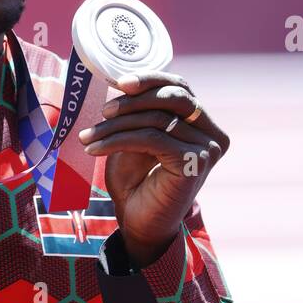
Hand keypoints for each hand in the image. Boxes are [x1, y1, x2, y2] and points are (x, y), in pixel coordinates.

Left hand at [78, 70, 229, 266]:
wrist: (139, 223)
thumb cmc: (136, 182)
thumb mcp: (136, 139)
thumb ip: (140, 112)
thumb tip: (124, 83)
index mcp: (203, 124)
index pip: (181, 88)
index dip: (151, 79)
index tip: (119, 82)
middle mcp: (213, 134)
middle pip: (174, 98)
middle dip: (133, 100)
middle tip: (103, 111)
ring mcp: (208, 148)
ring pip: (157, 119)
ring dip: (116, 126)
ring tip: (89, 136)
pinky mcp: (194, 163)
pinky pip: (151, 139)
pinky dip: (118, 140)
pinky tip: (96, 148)